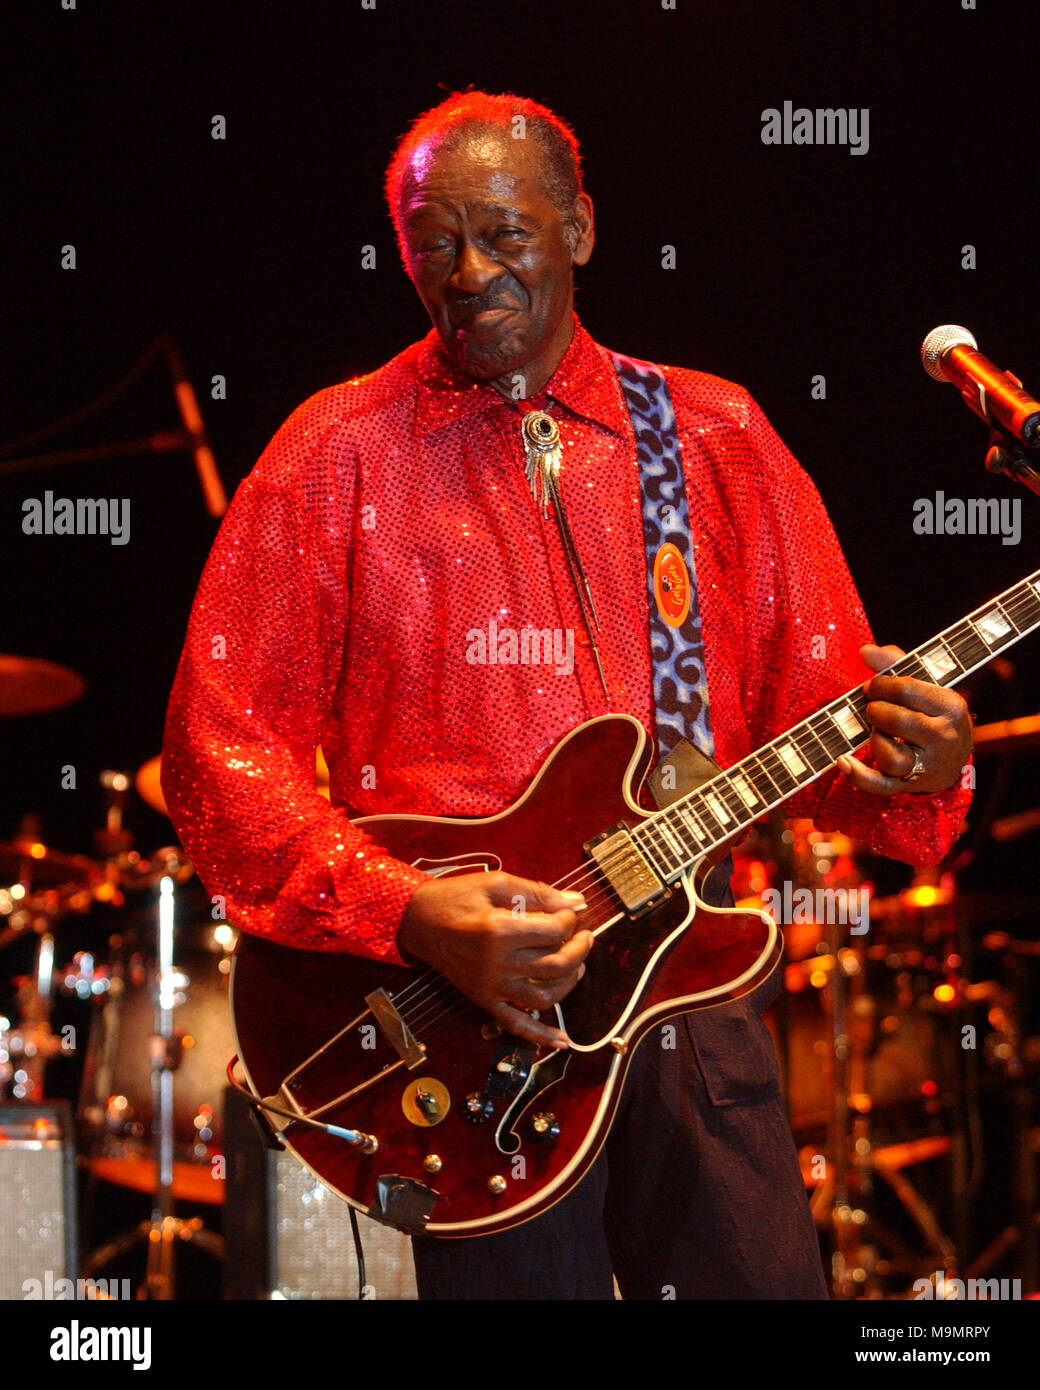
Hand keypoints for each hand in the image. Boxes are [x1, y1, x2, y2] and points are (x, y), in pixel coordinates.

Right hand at [396, 871, 592, 1047]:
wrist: (416, 920)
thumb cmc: (454, 897)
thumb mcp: (495, 883)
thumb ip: (538, 892)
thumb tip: (576, 903)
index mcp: (498, 930)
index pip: (554, 931)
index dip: (570, 920)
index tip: (569, 912)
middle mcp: (496, 963)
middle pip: (556, 964)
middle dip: (580, 949)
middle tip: (584, 936)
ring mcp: (490, 986)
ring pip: (544, 996)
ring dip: (569, 982)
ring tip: (577, 966)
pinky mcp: (483, 999)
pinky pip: (516, 1024)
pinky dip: (541, 1036)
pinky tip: (563, 1041)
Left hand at [836, 644, 971, 795]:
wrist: (953, 757)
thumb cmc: (932, 712)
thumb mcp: (925, 684)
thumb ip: (895, 663)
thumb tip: (865, 650)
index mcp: (951, 706)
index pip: (907, 689)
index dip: (880, 684)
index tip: (871, 686)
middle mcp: (944, 738)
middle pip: (899, 721)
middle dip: (876, 710)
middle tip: (872, 708)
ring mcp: (928, 765)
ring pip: (893, 757)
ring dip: (875, 740)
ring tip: (876, 731)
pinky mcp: (909, 785)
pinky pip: (882, 786)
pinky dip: (859, 777)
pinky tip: (843, 761)